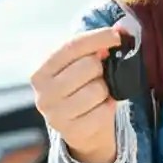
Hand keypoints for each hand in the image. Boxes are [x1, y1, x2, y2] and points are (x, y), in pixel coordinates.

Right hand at [31, 27, 122, 162]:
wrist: (80, 130)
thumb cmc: (80, 90)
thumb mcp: (80, 66)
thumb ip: (94, 47)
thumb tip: (121, 30)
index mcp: (40, 73)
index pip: (72, 46)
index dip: (97, 37)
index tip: (116, 35)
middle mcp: (43, 94)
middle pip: (88, 66)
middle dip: (101, 68)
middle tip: (99, 75)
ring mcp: (56, 116)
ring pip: (98, 89)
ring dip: (105, 90)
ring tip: (98, 94)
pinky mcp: (73, 132)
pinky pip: (103, 111)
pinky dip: (108, 107)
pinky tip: (100, 108)